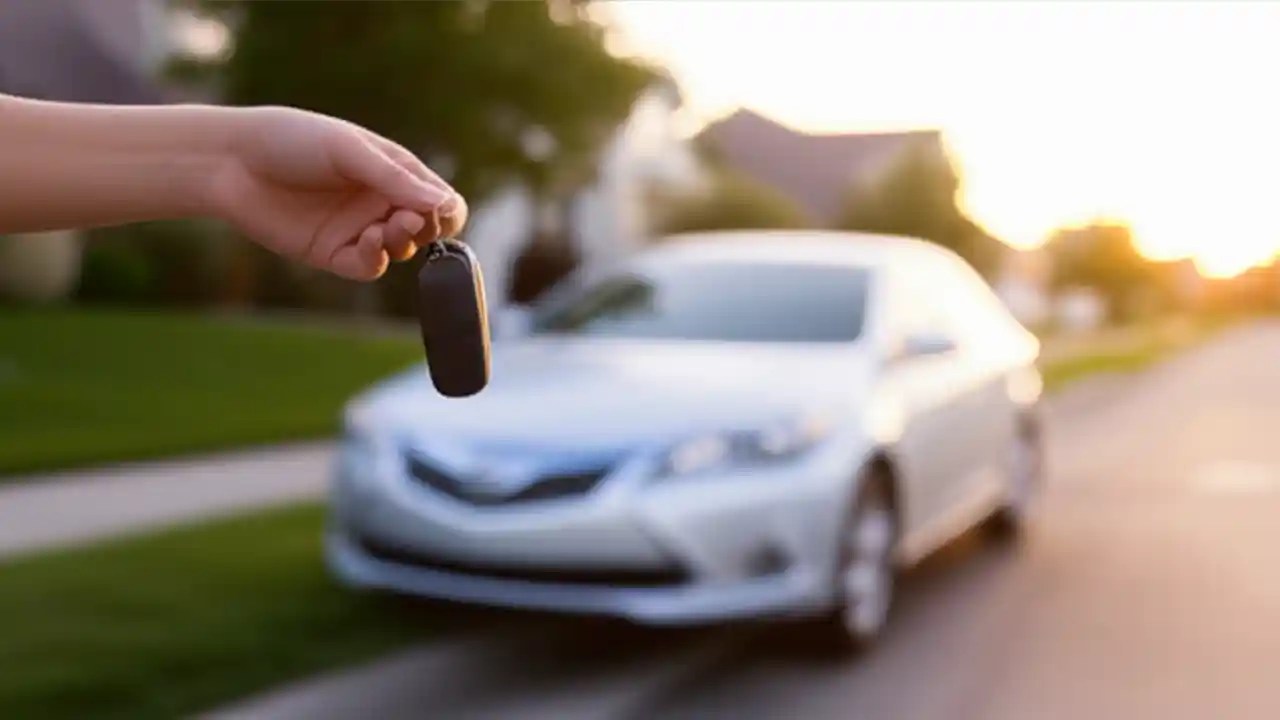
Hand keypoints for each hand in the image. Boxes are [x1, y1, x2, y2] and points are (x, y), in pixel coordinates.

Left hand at [208, 107, 467, 279]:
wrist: (230, 161)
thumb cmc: (290, 140)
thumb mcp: (349, 150)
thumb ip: (396, 180)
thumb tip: (445, 205)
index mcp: (391, 170)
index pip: (440, 200)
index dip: (447, 211)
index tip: (437, 212)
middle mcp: (379, 202)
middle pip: (426, 228)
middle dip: (425, 227)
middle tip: (406, 219)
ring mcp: (357, 229)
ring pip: (400, 249)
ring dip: (401, 242)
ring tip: (383, 228)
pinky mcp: (332, 253)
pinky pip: (369, 267)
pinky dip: (376, 258)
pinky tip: (366, 240)